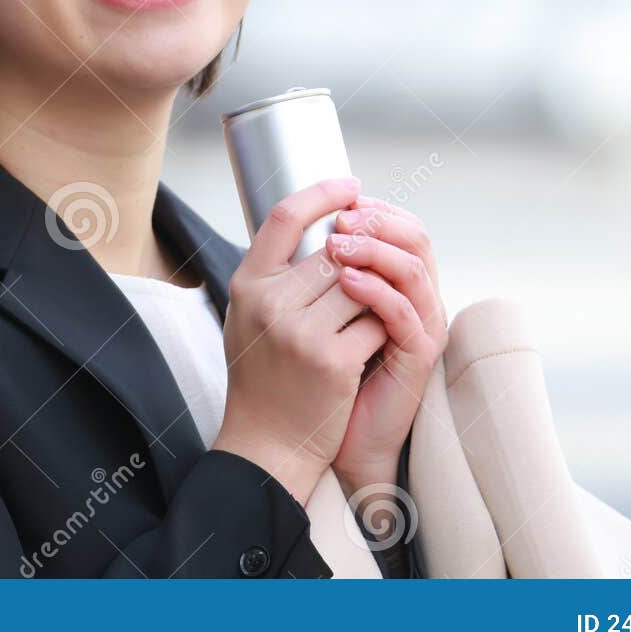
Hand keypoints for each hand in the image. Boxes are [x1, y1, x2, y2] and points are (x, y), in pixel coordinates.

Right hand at [212, 177, 388, 505]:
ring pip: (363, 282)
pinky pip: (378, 320)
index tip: (350, 186)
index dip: (322, 193)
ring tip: (366, 314)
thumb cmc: (264, 377)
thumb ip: (276, 274)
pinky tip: (372, 343)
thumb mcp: (250, 317)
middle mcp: (269, 304)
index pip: (285, 216)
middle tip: (372, 268)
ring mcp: (302, 333)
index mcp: (246, 285)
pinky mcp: (334, 360)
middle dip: (361, 258)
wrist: (268, 445)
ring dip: (375, 293)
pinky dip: (383, 326)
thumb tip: (318, 223)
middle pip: (335, 250)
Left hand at [323, 195, 447, 505]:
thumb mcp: (310, 313)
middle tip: (343, 214)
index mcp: (395, 282)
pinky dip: (377, 292)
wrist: (317, 437)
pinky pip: (404, 313)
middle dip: (376, 220)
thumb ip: (315, 273)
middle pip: (415, 237)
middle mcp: (416, 298)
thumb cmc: (311, 374)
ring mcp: (421, 326)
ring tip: (338, 243)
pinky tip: (348, 281)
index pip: (401, 226)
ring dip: (375, 249)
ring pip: (413, 269)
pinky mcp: (417, 356)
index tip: (341, 195)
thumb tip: (293, 222)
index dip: (374, 206)